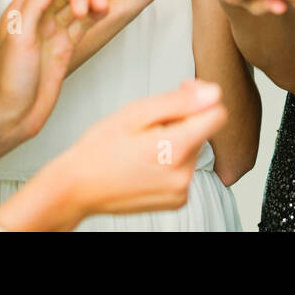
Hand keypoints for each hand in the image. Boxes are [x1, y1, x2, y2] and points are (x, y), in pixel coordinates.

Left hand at [0, 0, 108, 144]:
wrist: (13, 114)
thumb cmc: (8, 78)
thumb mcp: (18, 36)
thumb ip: (35, 5)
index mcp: (21, 10)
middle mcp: (38, 18)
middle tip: (83, 9)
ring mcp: (53, 32)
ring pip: (77, 7)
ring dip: (91, 1)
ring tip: (102, 7)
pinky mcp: (65, 47)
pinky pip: (83, 25)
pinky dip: (95, 16)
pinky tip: (104, 12)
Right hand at [57, 79, 227, 218]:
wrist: (76, 188)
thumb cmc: (100, 148)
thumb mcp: (136, 113)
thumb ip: (180, 102)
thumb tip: (214, 93)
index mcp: (175, 149)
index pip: (218, 114)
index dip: (202, 98)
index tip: (182, 93)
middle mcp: (184, 174)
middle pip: (203, 131)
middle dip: (183, 120)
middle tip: (149, 122)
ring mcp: (180, 191)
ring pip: (193, 149)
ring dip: (177, 140)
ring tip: (143, 143)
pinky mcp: (176, 201)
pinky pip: (185, 169)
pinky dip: (172, 161)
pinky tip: (146, 160)